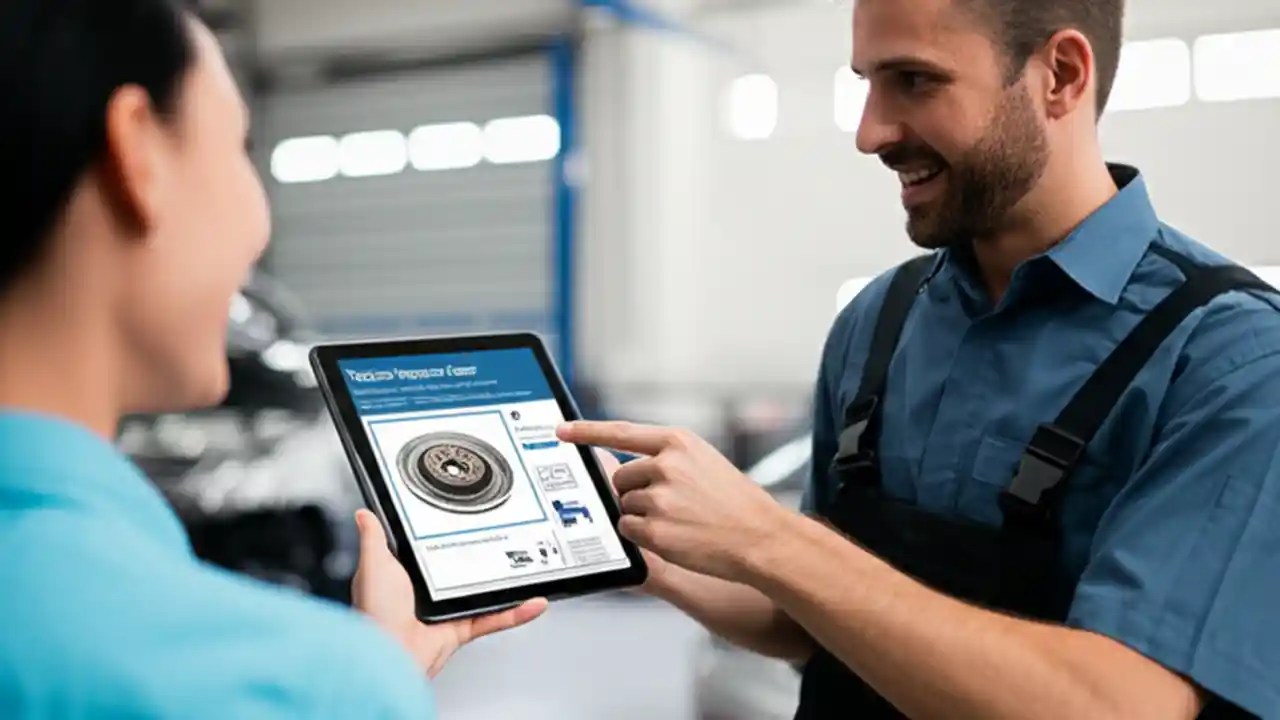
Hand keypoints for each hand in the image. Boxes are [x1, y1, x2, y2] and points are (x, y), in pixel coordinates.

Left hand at [352, 509, 546, 677]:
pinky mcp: (461, 629)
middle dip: (481, 558)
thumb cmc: (376, 613)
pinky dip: (516, 613)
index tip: (462, 523)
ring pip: (483, 594)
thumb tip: (364, 514)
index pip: (427, 551)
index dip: (442, 537)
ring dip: (505, 586)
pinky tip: (533, 602)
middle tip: (502, 538)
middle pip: (460, 571)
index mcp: (404, 576)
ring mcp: (445, 612)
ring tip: (527, 567)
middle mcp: (425, 595)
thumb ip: (373, 537)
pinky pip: (495, 619)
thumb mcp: (374, 563)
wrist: (391, 653)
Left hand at [563, 421, 791, 582]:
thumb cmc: (735, 502)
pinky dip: (643, 536)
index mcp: (678, 442)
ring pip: (624, 505)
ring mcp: (658, 498)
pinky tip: (674, 536)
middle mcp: (665, 465)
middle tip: (670, 503)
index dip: (586, 431)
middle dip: (634, 490)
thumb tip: (622, 466)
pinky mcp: (654, 529)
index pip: (620, 431)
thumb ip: (665, 458)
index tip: (561, 430)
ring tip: (680, 520)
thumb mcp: (703, 462)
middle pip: (619, 477)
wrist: (761, 536)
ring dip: (643, 515)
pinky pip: (628, 530)